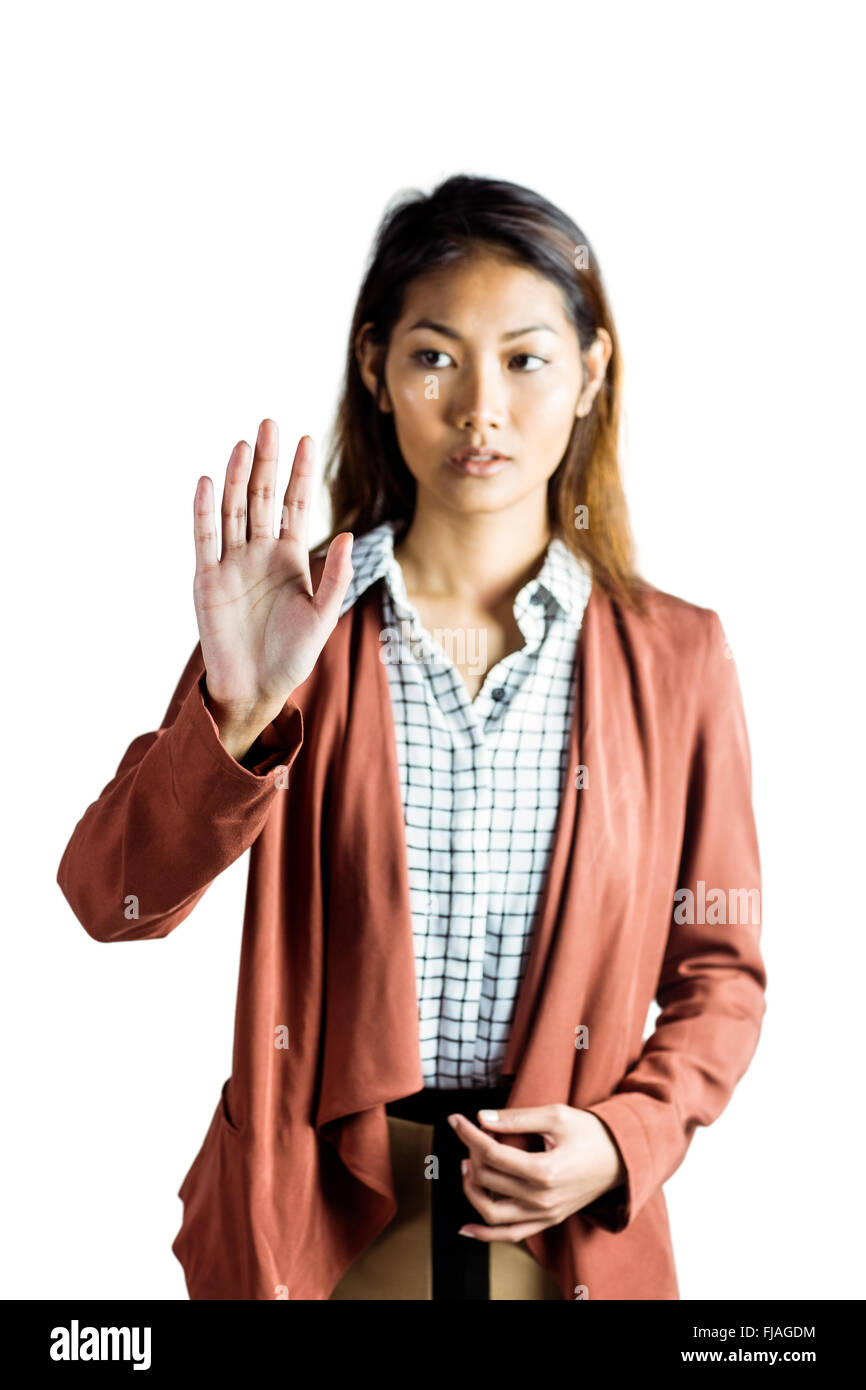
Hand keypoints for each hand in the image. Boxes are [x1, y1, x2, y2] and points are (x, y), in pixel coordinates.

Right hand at [193, 419, 352, 729]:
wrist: (256, 690)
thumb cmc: (292, 657)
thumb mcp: (323, 617)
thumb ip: (335, 578)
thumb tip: (347, 535)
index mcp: (289, 558)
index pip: (294, 506)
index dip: (299, 475)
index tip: (306, 440)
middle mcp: (259, 554)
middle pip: (263, 499)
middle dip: (267, 463)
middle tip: (270, 424)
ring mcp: (231, 564)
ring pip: (234, 512)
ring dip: (238, 479)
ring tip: (244, 445)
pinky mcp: (207, 581)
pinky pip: (205, 540)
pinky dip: (205, 512)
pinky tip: (209, 483)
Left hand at [448, 1103, 625, 1241]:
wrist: (622, 1159)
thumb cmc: (591, 1134)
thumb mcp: (556, 1116)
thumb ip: (517, 1117)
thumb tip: (482, 1117)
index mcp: (545, 1171)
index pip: (492, 1153)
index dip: (468, 1134)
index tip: (456, 1119)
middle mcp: (542, 1199)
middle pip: (488, 1179)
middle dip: (471, 1153)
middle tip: (472, 1134)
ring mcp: (545, 1215)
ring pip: (491, 1213)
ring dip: (471, 1189)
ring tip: (468, 1166)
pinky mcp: (547, 1221)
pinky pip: (510, 1236)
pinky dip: (485, 1235)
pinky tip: (465, 1227)